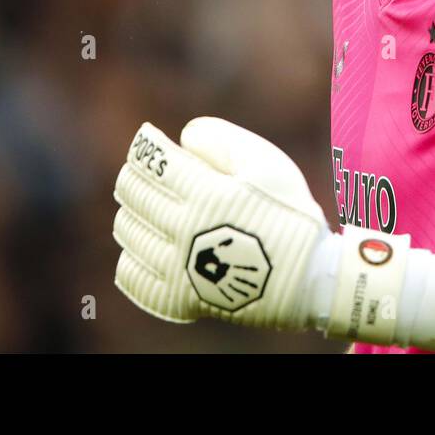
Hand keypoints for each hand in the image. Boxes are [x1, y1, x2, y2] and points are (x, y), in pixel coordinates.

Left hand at [112, 117, 331, 331]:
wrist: (308, 279)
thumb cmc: (288, 213)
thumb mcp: (266, 161)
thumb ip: (221, 137)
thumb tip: (183, 137)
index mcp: (205, 193)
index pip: (150, 160)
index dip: (145, 145)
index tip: (150, 140)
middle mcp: (183, 229)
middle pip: (132, 192)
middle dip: (134, 174)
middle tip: (147, 171)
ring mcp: (177, 267)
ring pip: (127, 229)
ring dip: (131, 210)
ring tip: (148, 205)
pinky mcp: (176, 298)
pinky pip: (131, 273)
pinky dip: (131, 255)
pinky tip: (146, 245)